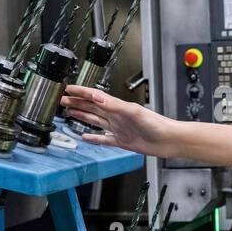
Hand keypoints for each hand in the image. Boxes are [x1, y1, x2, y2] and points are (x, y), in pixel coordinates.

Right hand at [60, 84, 174, 154]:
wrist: (169, 139)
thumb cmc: (156, 124)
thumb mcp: (133, 112)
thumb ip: (114, 105)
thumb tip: (97, 96)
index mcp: (117, 107)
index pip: (94, 97)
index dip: (81, 93)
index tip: (68, 89)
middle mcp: (116, 116)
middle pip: (92, 108)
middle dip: (77, 103)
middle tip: (63, 100)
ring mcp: (118, 128)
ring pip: (95, 121)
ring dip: (83, 116)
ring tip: (70, 112)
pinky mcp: (122, 141)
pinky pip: (104, 139)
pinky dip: (94, 138)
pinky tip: (86, 137)